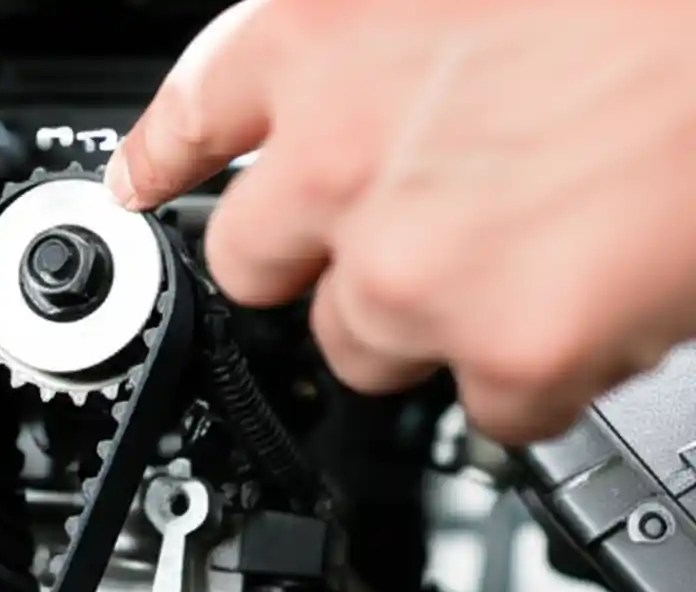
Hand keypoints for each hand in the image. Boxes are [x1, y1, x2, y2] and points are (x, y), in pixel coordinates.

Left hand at [107, 0, 695, 443]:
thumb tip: (377, 101)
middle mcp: (338, 153)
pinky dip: (540, 368)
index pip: (189, 124)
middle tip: (407, 233)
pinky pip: (489, 404)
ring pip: (361, 343)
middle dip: (321, 258)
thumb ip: (396, 48)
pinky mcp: (504, 350)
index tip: (143, 193)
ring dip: (430, 317)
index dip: (163, 166)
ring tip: (534, 253)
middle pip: (259, 263)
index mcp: (322, 32)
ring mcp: (408, 263)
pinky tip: (599, 300)